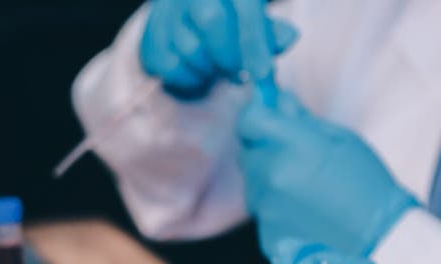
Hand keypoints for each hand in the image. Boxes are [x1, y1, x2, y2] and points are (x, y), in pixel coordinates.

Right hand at [140, 0, 297, 98]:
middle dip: (229, 55)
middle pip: (209, 19)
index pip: (242, 3)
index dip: (254, 39)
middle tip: (240, 74)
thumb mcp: (255, 17)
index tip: (262, 73)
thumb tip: (290, 38)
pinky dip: (187, 79)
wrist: (191, 14)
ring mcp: (166, 8)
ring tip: (217, 69)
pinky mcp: (151, 35)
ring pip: (189, 47)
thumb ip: (271, 30)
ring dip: (209, 70)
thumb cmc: (232, 18)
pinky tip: (198, 72)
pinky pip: (168, 66)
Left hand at [238, 89, 417, 256]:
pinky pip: (263, 214)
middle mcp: (270, 177)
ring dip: (269, 181)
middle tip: (294, 158)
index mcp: (290, 146)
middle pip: (247, 153)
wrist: (377, 238)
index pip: (248, 121)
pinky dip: (277, 210)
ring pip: (254, 185)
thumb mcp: (340, 140)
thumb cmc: (366, 185)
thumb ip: (302, 120)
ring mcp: (266, 210)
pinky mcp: (267, 236)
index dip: (256, 117)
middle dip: (264, 150)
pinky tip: (305, 213)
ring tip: (304, 190)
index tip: (268, 118)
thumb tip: (279, 101)